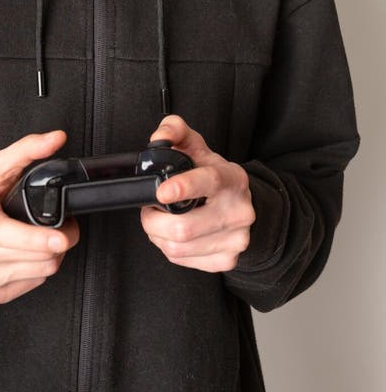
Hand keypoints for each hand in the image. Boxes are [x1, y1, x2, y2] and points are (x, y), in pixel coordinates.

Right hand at [0, 130, 79, 304]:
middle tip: (62, 223)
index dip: (36, 238)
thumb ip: (28, 149)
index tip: (61, 238)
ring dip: (53, 253)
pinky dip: (40, 267)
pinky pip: (36, 283)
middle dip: (61, 238)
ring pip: (42, 270)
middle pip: (37, 255)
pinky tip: (30, 252)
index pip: (7, 234)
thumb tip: (57, 138)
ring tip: (45, 236)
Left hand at [140, 115, 254, 272]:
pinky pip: (182, 260)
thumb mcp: (197, 147)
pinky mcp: (227, 260)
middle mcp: (238, 211)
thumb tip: (159, 137)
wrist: (243, 204)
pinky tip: (172, 235)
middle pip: (184, 228)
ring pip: (178, 247)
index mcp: (231, 178)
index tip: (162, 192)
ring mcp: (235, 239)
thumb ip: (176, 131)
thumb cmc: (215, 176)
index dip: (183, 188)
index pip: (208, 182)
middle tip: (149, 209)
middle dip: (152, 220)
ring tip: (159, 221)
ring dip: (157, 235)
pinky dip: (167, 248)